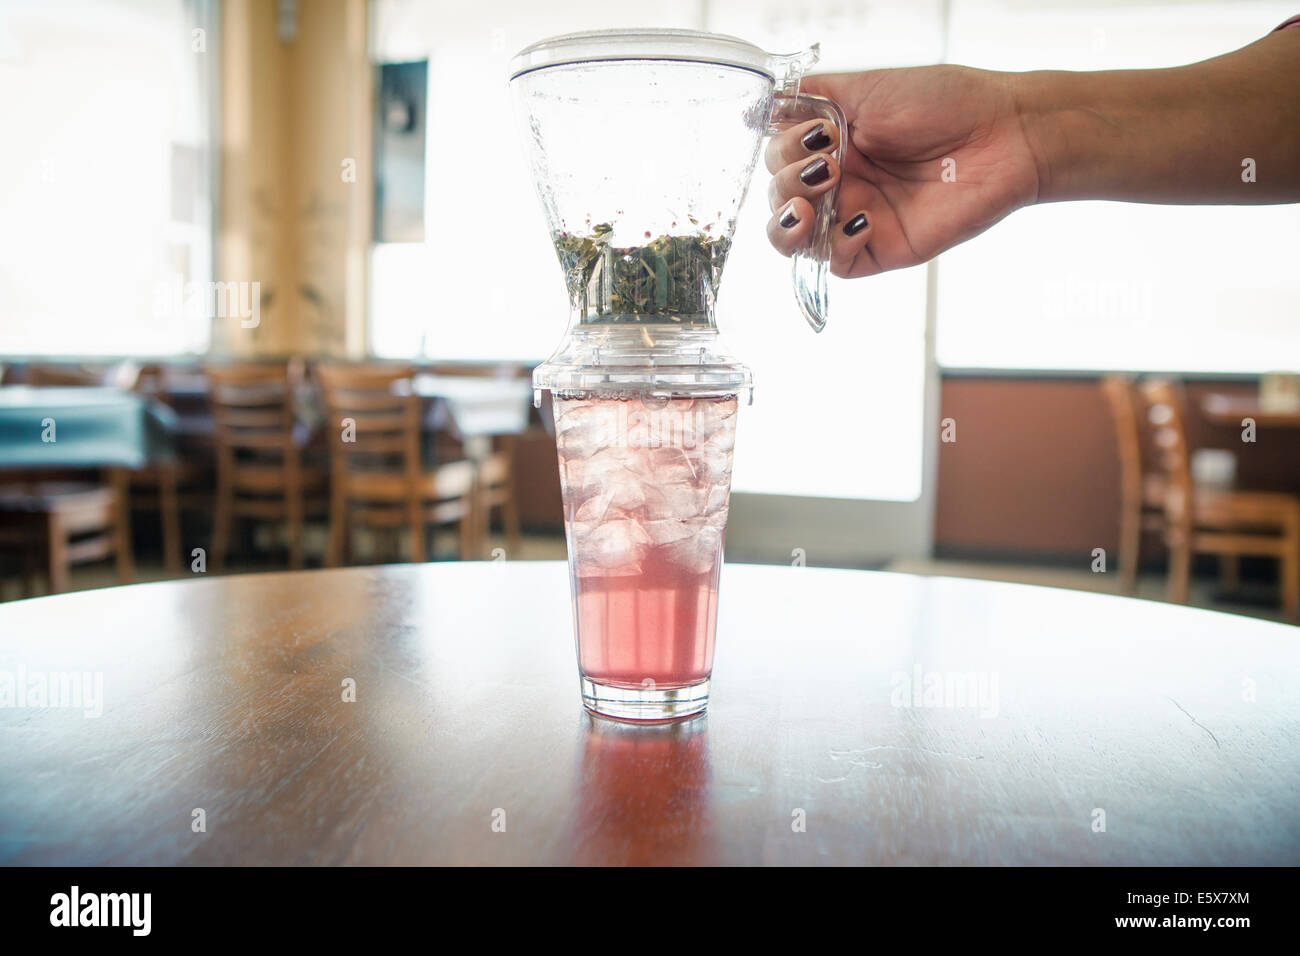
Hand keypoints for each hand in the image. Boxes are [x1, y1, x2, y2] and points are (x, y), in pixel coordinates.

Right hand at [765, 66, 1041, 277]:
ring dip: (789, 223)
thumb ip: (812, 97)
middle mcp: (839, 182)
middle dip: (785, 185)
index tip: (817, 134)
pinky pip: (836, 264)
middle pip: (777, 200)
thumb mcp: (867, 87)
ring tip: (812, 206)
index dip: (783, 151)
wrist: (1002, 134)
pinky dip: (834, 247)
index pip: (777, 160)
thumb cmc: (945, 102)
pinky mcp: (879, 248)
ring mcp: (856, 216)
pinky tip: (858, 220)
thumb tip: (760, 108)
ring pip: (794, 239)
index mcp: (831, 144)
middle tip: (826, 166)